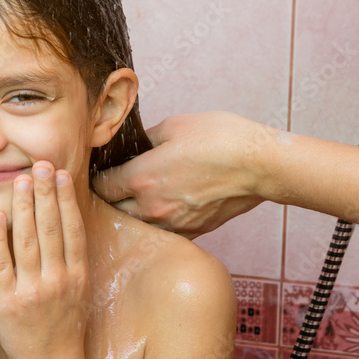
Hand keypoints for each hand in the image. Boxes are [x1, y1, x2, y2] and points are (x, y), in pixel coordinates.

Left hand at [0, 162, 90, 358]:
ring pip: (27, 240)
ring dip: (23, 207)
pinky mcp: (8, 301)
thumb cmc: (64, 326)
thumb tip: (67, 221)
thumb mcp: (77, 290)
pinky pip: (3, 264)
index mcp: (77, 274)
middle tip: (39, 164)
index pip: (71, 228)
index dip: (66, 198)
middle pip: (50, 227)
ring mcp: (32, 290)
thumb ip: (71, 258)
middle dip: (44, 193)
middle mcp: (58, 279)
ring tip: (19, 180)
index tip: (59, 173)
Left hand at [93, 112, 268, 238]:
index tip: (102, 170)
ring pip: (138, 226)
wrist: (261, 164)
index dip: (98, 177)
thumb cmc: (220, 138)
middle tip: (116, 183)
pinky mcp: (194, 232)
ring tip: (139, 196)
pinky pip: (164, 233)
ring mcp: (173, 224)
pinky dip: (158, 223)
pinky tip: (165, 207)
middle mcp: (152, 207)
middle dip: (111, 197)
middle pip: (113, 211)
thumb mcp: (174, 126)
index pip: (101, 187)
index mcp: (142, 178)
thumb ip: (146, 138)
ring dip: (133, 213)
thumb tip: (134, 145)